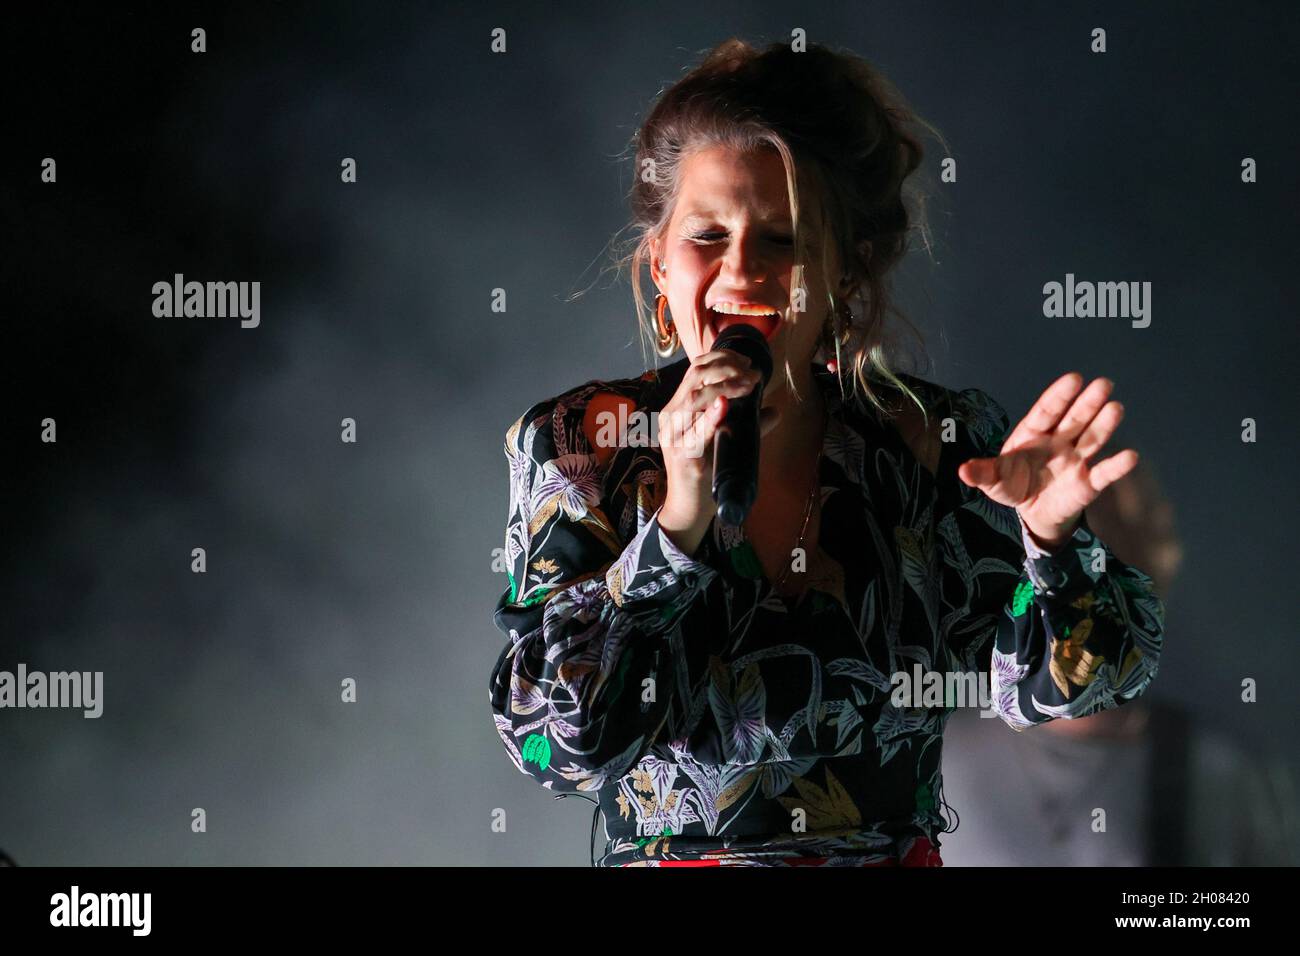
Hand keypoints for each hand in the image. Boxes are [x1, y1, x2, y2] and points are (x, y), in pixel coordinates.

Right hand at [657, 349, 780, 552]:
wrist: (689, 508)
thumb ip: (746, 424)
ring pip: (694, 400)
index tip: (747, 361)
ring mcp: (674, 437)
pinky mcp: (683, 456)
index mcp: (677, 409)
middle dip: (727, 368)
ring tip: (748, 383)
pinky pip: (696, 433)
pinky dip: (711, 417)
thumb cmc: (706, 473)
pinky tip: (723, 405)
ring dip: (725, 386)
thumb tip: (774, 410)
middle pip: (694, 378)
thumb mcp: (725, 441)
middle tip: (753, 373)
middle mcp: (671, 418)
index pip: (695, 370)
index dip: (721, 358)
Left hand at [957, 372, 1137, 550]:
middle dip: (1088, 403)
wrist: (1034, 511)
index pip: (1047, 412)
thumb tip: (963, 471)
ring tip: (1116, 407)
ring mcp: (1076, 460)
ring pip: (1092, 438)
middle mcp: (1059, 441)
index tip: (1074, 379)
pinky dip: (1116, 466)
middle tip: (1104, 383)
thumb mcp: (995, 481)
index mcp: (1034, 434)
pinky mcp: (1088, 483)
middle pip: (1074, 419)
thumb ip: (983, 474)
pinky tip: (1130, 456)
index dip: (1059, 396)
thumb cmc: (1014, 484)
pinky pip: (1104, 473)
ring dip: (1104, 425)